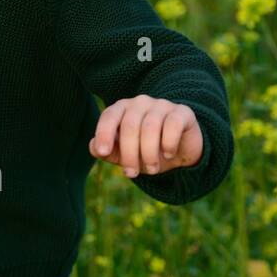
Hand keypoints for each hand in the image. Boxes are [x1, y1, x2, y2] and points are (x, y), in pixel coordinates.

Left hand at [88, 96, 202, 177]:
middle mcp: (140, 103)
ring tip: (151, 169)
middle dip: (129, 154)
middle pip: (130, 126)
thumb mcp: (124, 155)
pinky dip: (168, 143)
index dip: (104, 133)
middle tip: (131, 174)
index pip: (109, 116)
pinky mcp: (182, 112)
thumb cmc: (145, 151)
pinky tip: (168, 154)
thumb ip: (108, 152)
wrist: (180, 152)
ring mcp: (162, 105)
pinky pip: (172, 125)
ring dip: (149, 153)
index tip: (103, 152)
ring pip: (150, 127)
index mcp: (122, 109)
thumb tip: (94, 148)